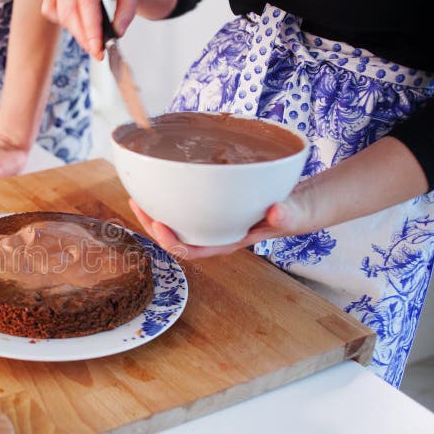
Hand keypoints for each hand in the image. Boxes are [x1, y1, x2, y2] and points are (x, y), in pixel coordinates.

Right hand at [41, 0, 138, 59]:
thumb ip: (127, 10)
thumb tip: (117, 33)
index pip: (87, 2)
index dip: (91, 29)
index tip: (97, 49)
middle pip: (69, 11)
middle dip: (83, 37)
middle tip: (97, 52)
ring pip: (59, 13)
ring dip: (75, 32)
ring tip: (93, 38)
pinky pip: (50, 9)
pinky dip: (63, 22)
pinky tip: (79, 23)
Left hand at [128, 192, 313, 259]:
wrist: (296, 203)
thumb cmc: (292, 212)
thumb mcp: (292, 213)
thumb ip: (286, 214)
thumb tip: (276, 212)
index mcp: (226, 241)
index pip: (193, 250)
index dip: (172, 242)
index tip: (159, 225)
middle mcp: (213, 234)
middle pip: (175, 238)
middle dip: (153, 226)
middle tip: (138, 205)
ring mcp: (210, 221)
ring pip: (175, 223)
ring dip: (154, 213)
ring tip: (138, 196)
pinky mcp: (210, 206)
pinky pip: (183, 207)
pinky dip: (169, 198)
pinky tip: (158, 184)